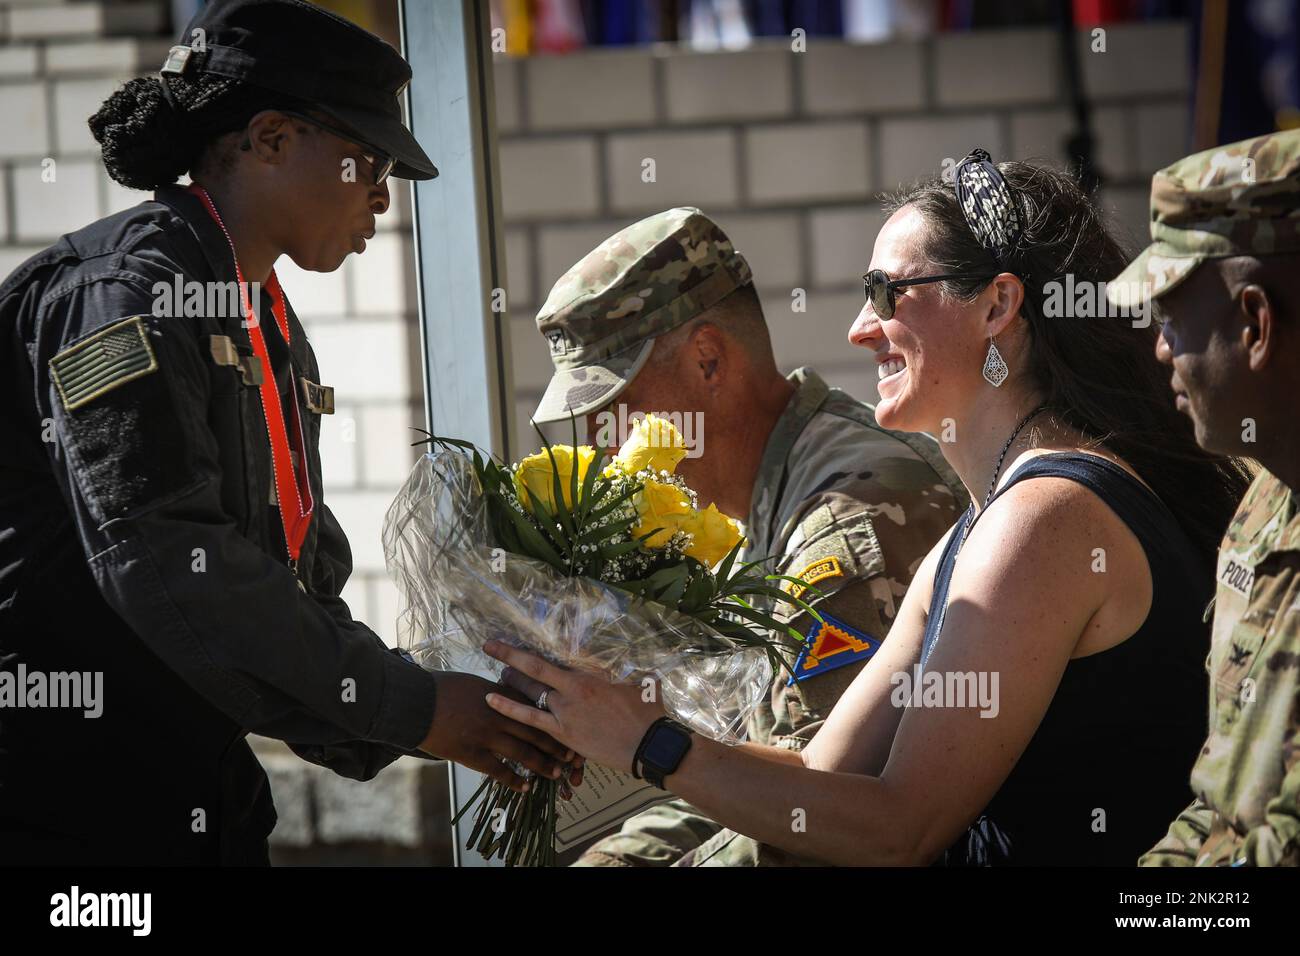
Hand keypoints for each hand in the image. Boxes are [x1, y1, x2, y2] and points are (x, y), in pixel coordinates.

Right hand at [418, 671, 573, 792]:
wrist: (414, 702)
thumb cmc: (441, 688)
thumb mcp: (474, 683)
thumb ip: (496, 693)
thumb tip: (509, 696)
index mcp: (501, 694)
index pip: (535, 706)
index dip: (553, 718)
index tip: (568, 725)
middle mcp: (499, 714)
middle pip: (536, 730)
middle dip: (555, 744)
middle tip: (572, 755)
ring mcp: (487, 735)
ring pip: (523, 752)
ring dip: (542, 764)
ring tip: (556, 773)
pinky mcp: (472, 754)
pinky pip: (499, 770)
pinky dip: (515, 779)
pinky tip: (526, 786)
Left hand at [483, 639, 665, 773]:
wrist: (648, 744)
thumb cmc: (647, 713)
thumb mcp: (640, 682)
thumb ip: (628, 671)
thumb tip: (633, 663)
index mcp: (588, 676)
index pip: (550, 659)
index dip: (524, 650)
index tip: (510, 642)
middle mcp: (572, 691)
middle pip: (534, 672)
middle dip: (511, 660)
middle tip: (494, 650)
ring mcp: (566, 712)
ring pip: (531, 693)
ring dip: (511, 683)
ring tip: (496, 675)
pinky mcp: (564, 733)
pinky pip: (530, 719)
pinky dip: (510, 709)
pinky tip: (491, 701)